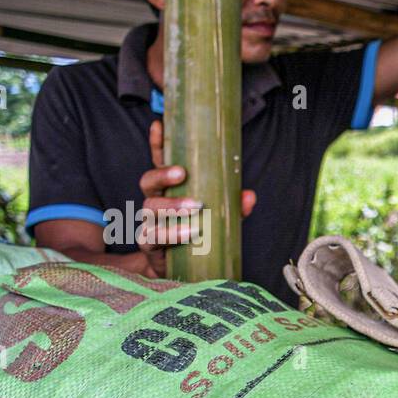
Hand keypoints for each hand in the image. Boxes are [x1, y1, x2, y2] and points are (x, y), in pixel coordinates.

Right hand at [138, 120, 256, 261]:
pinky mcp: (149, 245)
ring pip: (150, 207)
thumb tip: (249, 195)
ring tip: (195, 207)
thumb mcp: (220, 218)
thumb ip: (233, 206)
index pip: (159, 162)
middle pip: (148, 181)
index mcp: (169, 190)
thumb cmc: (200, 238)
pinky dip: (172, 233)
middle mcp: (155, 202)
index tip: (158, 124)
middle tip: (182, 173)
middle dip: (163, 174)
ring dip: (172, 205)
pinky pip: (153, 236)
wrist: (184, 273)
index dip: (157, 144)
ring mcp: (150, 222)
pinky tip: (189, 233)